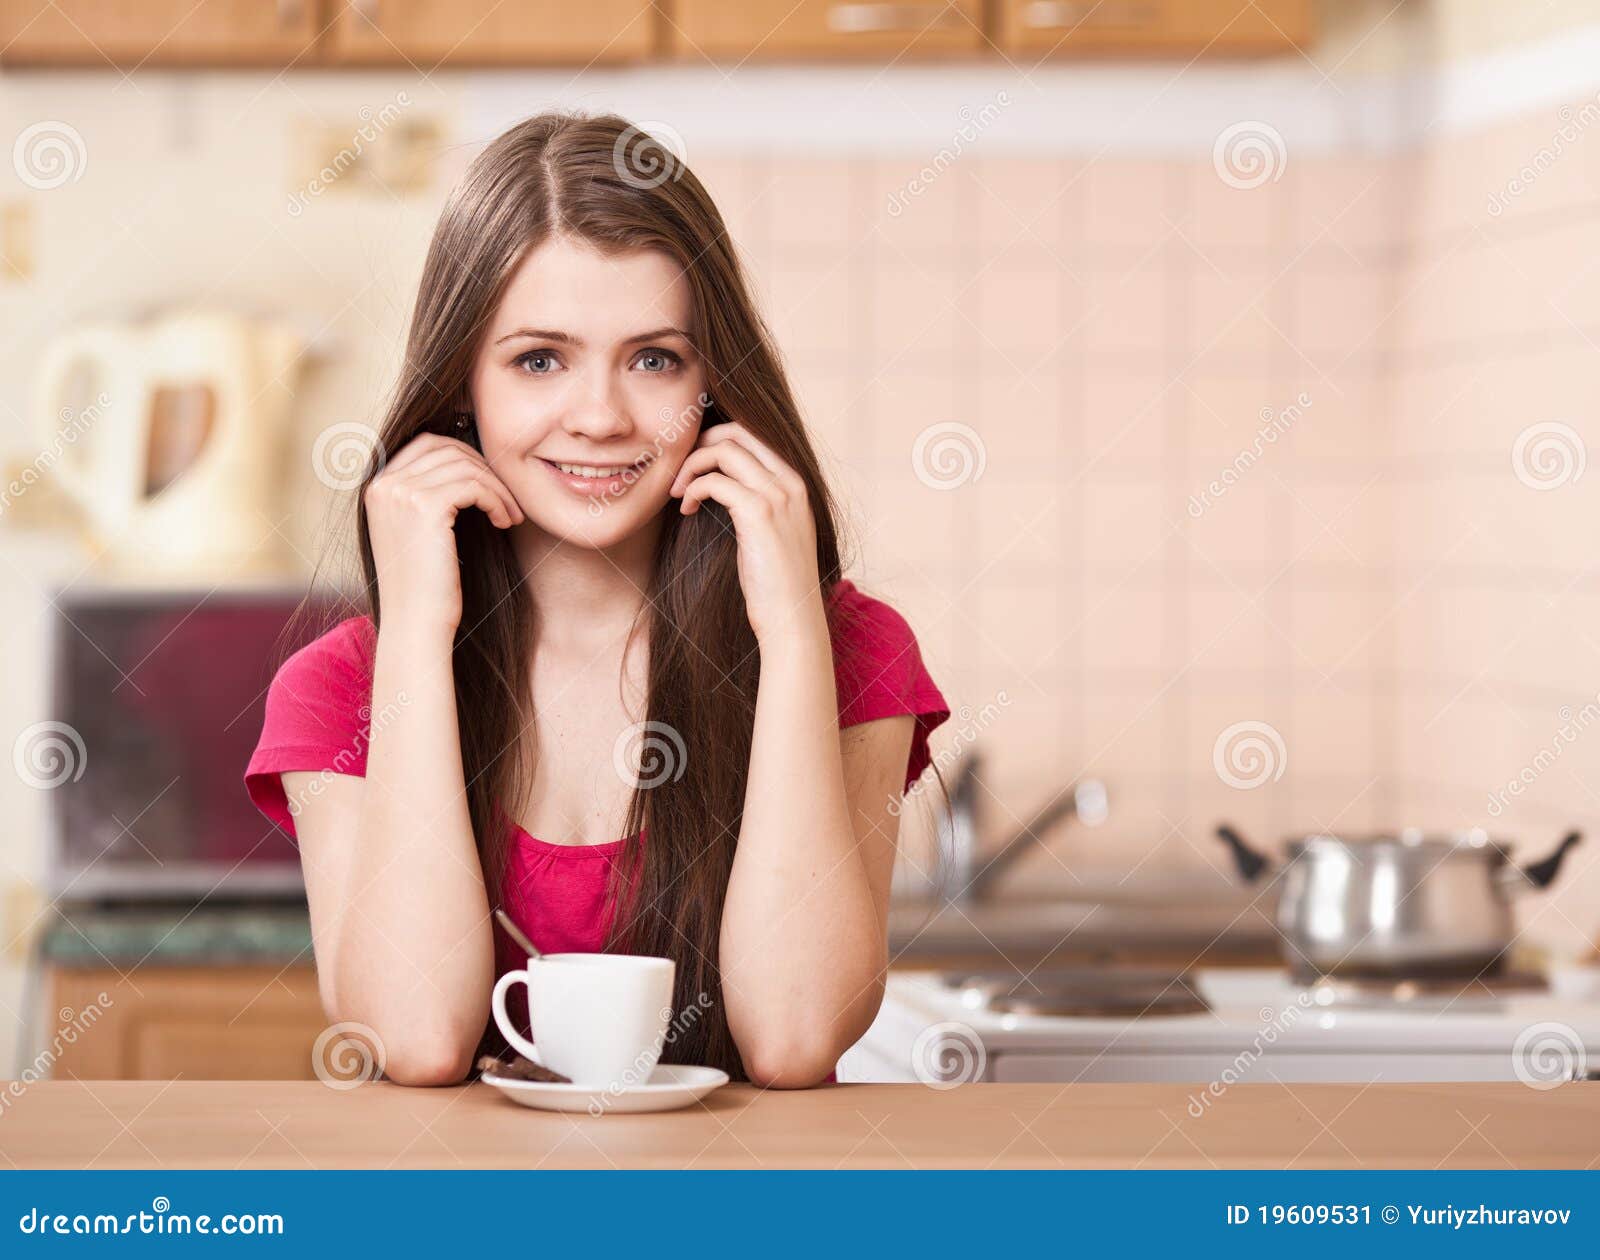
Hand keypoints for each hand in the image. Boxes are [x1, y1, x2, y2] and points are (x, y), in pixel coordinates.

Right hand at [364, 431, 524, 637]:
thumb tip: (467, 462)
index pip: (427, 443)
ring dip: (497, 487)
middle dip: (484, 468)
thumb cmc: (425, 584)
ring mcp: (400, 492)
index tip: (488, 483)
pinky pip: (474, 484)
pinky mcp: (425, 506)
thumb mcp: (418, 531)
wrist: (415, 623)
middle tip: (507, 497)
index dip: (464, 456)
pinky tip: (505, 522)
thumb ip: (428, 495)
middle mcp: (383, 484)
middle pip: (447, 448)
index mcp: (377, 486)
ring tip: (510, 515)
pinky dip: (497, 499)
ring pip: (465, 465)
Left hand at [669, 422, 824, 645]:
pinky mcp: (759, 513)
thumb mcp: (770, 534)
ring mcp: (778, 495)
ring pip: (724, 450)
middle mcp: (791, 482)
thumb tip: (719, 485)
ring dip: (691, 466)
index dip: (715, 441)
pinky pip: (714, 480)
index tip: (693, 464)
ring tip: (677, 492)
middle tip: (679, 471)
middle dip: (700, 444)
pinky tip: (686, 509)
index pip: (752, 434)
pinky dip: (693, 489)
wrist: (791, 619)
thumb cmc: (775, 585)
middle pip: (737, 432)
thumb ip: (755, 503)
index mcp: (795, 483)